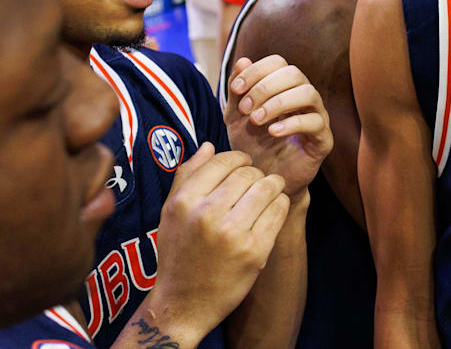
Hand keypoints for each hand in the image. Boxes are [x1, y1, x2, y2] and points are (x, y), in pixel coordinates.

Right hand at [147, 143, 290, 340]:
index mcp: (184, 202)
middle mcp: (207, 215)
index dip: (238, 159)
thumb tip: (209, 146)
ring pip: (268, 187)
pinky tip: (272, 210)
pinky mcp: (255, 251)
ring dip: (273, 186)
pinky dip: (280, 205)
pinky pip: (279, 211)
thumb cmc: (178, 253)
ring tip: (269, 192)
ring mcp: (233, 234)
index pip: (223, 160)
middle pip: (248, 173)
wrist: (183, 303)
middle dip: (256, 174)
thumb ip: (187, 176)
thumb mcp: (170, 213)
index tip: (243, 166)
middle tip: (256, 183)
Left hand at [225, 55, 332, 198]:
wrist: (262, 179)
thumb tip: (242, 61)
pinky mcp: (323, 139)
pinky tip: (272, 132)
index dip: (256, 71)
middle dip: (265, 88)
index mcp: (284, 87)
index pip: (278, 62)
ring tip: (257, 120)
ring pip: (308, 93)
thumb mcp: (236, 117)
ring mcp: (317, 117)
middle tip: (245, 109)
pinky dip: (292, 124)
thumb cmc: (252, 145)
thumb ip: (237, 90)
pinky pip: (315, 122)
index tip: (236, 89)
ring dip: (278, 103)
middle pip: (294, 73)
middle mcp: (304, 97)